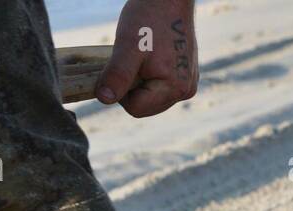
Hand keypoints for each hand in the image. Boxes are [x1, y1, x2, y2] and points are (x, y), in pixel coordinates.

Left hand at [97, 0, 197, 116]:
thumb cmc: (149, 19)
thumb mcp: (127, 46)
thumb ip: (117, 75)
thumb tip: (104, 99)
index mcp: (174, 88)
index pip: (135, 108)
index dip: (120, 90)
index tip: (120, 65)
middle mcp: (185, 92)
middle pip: (145, 107)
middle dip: (131, 88)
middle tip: (131, 59)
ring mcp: (188, 84)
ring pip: (152, 99)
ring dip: (140, 82)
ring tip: (142, 56)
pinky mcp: (187, 76)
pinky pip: (161, 88)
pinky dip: (150, 76)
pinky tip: (151, 55)